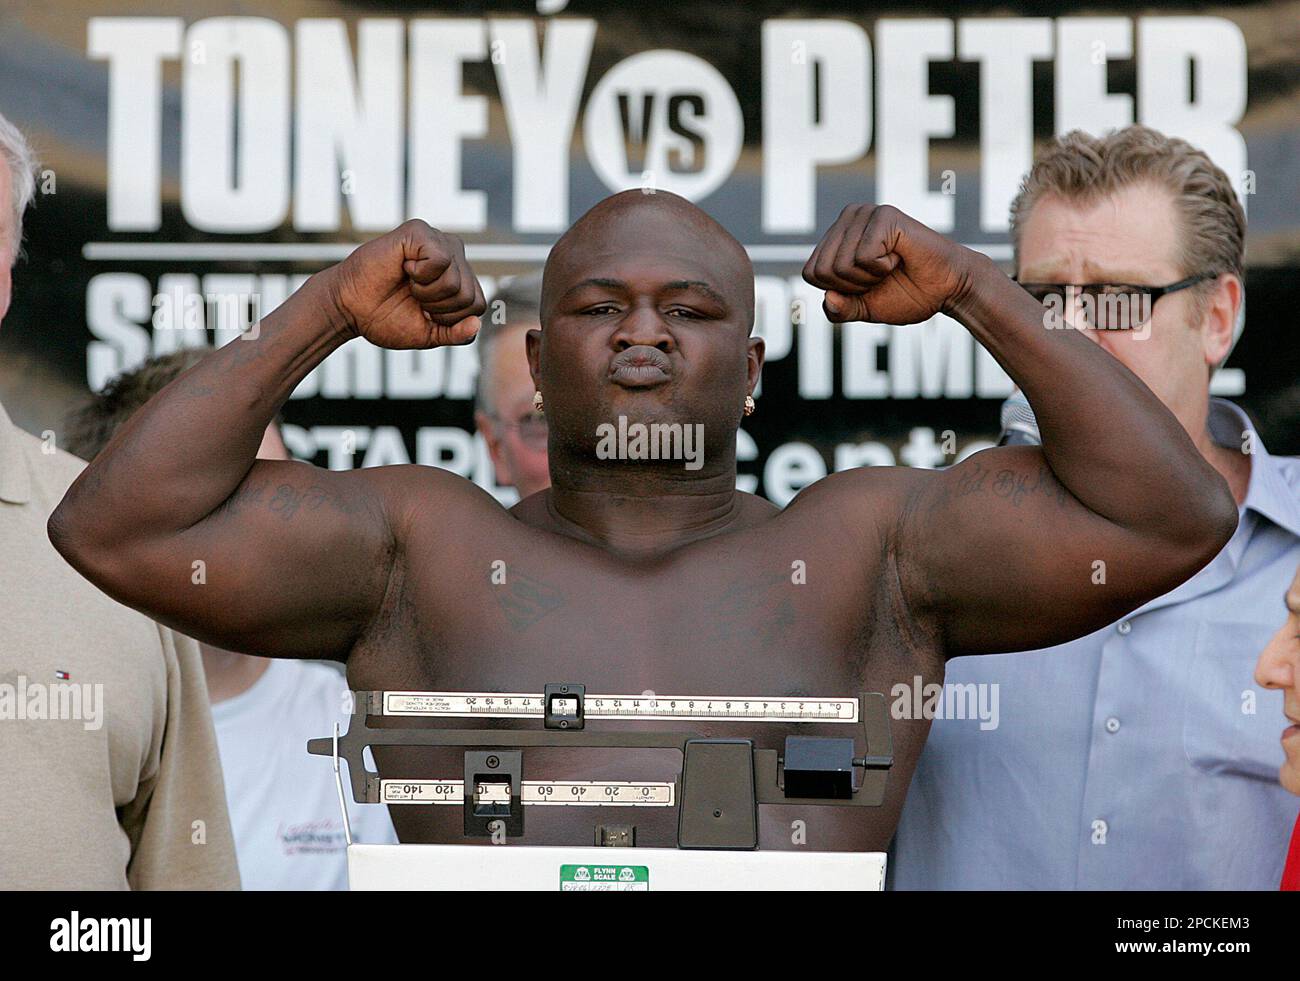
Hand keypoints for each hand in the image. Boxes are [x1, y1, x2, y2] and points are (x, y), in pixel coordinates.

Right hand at [327, 220, 485, 348]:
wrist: (350, 309)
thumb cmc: (386, 318)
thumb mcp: (430, 334)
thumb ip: (457, 334)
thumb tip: (476, 324)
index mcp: (460, 277)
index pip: (478, 305)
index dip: (450, 318)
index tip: (424, 312)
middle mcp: (453, 255)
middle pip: (469, 295)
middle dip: (438, 308)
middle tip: (414, 298)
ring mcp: (438, 240)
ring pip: (456, 280)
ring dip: (427, 293)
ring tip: (408, 284)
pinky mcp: (420, 231)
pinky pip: (441, 260)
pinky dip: (421, 275)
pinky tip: (405, 268)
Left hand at [802, 204, 980, 323]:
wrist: (947, 289)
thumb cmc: (907, 294)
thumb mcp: (863, 308)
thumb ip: (839, 309)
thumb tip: (828, 297)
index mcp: (836, 237)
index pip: (811, 274)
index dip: (838, 292)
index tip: (866, 284)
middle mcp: (847, 219)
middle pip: (822, 271)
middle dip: (853, 286)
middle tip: (881, 276)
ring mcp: (864, 214)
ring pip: (841, 265)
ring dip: (869, 278)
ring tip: (891, 265)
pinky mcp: (884, 215)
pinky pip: (863, 257)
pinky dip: (882, 268)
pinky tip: (899, 256)